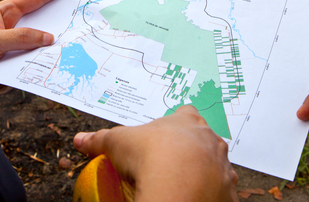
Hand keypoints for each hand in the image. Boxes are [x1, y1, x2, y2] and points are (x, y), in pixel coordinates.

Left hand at [0, 0, 79, 99]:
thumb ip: (20, 38)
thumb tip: (49, 38)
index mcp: (7, 13)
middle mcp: (15, 29)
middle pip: (46, 19)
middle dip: (65, 15)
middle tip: (88, 8)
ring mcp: (18, 48)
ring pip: (44, 44)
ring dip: (59, 45)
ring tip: (81, 41)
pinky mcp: (18, 67)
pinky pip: (38, 64)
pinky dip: (49, 65)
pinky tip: (62, 65)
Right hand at [74, 106, 238, 201]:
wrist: (180, 186)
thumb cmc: (152, 154)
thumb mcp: (119, 143)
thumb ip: (101, 140)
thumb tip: (80, 140)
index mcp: (188, 121)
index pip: (185, 115)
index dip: (174, 126)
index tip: (162, 139)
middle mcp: (210, 139)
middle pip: (203, 141)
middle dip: (190, 151)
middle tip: (168, 166)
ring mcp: (222, 165)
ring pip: (214, 167)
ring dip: (202, 174)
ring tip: (181, 186)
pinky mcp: (228, 190)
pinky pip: (220, 192)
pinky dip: (209, 196)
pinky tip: (193, 200)